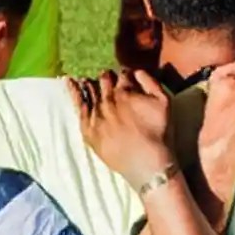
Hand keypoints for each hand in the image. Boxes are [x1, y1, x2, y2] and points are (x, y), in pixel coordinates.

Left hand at [70, 69, 173, 190]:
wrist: (147, 164)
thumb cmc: (159, 134)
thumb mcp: (164, 102)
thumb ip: (151, 82)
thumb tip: (136, 71)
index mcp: (125, 92)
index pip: (122, 75)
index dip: (124, 74)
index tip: (124, 76)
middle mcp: (108, 100)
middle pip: (104, 82)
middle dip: (106, 78)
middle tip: (106, 77)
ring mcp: (96, 114)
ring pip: (90, 92)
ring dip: (89, 84)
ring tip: (83, 78)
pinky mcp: (88, 129)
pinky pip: (79, 107)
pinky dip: (74, 93)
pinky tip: (69, 83)